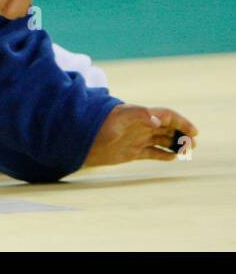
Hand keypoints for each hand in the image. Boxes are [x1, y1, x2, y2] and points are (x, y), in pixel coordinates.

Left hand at [83, 104, 198, 166]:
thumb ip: (139, 115)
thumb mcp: (118, 117)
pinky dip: (163, 155)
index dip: (182, 122)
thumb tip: (158, 121)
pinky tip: (172, 158)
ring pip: (162, 141)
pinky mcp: (131, 152)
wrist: (80, 139)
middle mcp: (141, 127)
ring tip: (186, 151)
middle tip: (192, 144)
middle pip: (167, 128)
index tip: (194, 132)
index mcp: (140, 116)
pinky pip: (152, 153)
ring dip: (175, 145)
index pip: (167, 116)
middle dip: (182, 134)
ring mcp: (136, 139)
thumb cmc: (98, 124)